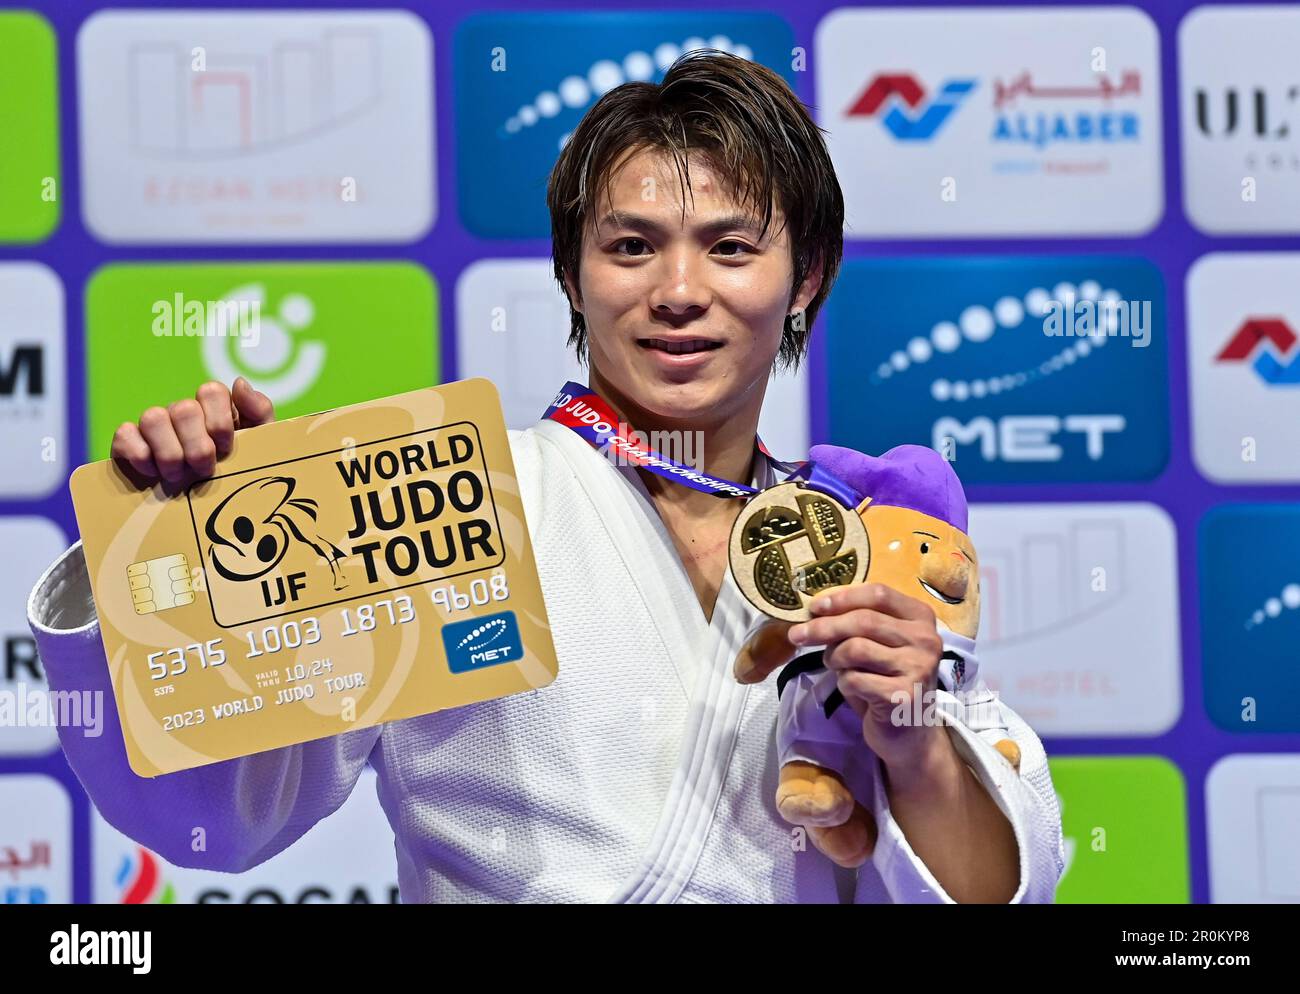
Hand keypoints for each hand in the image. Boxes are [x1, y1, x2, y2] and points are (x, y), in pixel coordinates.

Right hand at [110, 377, 274, 489]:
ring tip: (179, 476)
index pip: (211, 391)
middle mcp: (183, 413)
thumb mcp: (259, 445)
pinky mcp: (128, 443)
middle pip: (183, 408)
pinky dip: (140, 457)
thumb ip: (258, 411)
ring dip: (169, 454)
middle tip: (204, 471)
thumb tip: (238, 383)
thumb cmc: (239, 473)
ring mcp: (155, 426)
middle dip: (197, 447)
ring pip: (152, 417)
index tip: (226, 449)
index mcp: (214, 409)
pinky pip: (125, 434)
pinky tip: (154, 474)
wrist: (210, 514)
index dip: (219, 423)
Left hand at [786, 582, 948, 772]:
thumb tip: (815, 607)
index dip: (842, 597)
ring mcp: (918, 669)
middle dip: (823, 627)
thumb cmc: (888, 680)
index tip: (814, 606)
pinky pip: (854, 679)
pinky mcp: (903, 696)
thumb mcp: (880, 644)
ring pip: (855, 649)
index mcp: (921, 618)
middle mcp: (926, 640)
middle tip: (797, 634)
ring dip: (834, 658)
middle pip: (863, 621)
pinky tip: (852, 688)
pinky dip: (843, 682)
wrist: (909, 733)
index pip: (878, 593)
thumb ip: (859, 621)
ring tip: (835, 666)